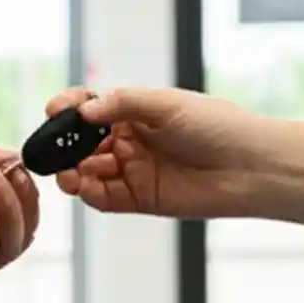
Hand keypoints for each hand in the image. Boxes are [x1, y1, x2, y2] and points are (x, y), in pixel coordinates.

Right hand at [45, 87, 270, 218]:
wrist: (250, 167)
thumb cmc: (218, 127)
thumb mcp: (166, 104)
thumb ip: (122, 104)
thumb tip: (84, 112)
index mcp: (137, 113)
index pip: (91, 110)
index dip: (70, 111)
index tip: (55, 111)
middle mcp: (131, 141)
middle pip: (83, 144)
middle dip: (65, 146)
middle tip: (53, 149)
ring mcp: (134, 170)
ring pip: (89, 172)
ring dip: (72, 172)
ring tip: (67, 173)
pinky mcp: (141, 199)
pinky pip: (105, 197)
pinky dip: (89, 193)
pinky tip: (84, 187)